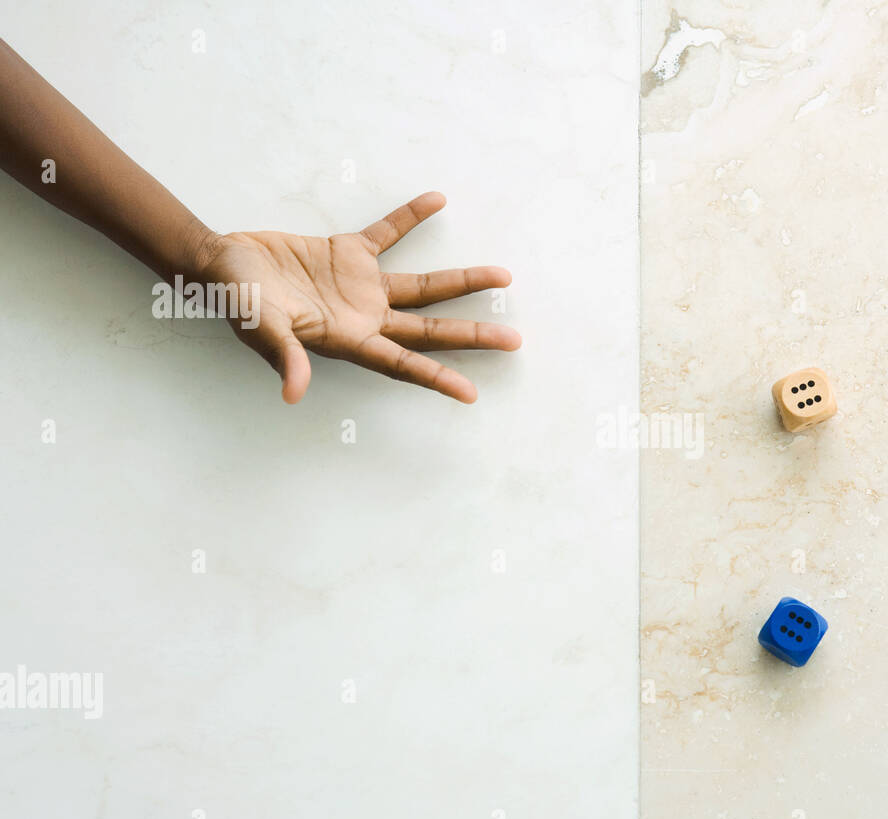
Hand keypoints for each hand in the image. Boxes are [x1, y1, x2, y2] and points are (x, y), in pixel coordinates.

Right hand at [197, 192, 518, 403]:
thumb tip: (295, 393)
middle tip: (515, 340)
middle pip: (429, 330)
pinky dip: (410, 217)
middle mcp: (363, 317)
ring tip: (503, 276)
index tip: (471, 394)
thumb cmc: (235, 299)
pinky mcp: (347, 254)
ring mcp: (359, 286)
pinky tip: (437, 200)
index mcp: (347, 339)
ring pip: (423, 286)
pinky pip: (388, 233)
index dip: (435, 378)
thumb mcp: (258, 326)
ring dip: (462, 280)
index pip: (401, 364)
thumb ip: (283, 355)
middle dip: (471, 336)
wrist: (217, 261)